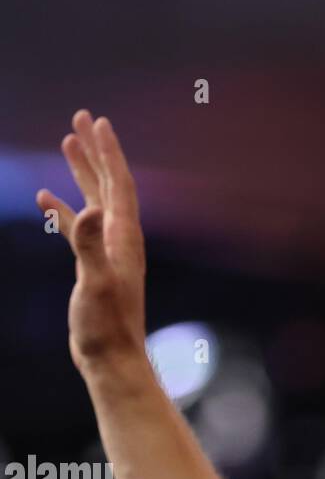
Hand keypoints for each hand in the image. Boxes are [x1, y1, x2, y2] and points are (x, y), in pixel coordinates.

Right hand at [37, 111, 146, 371]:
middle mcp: (120, 241)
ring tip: (67, 143)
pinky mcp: (93, 268)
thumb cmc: (105, 327)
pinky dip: (64, 210)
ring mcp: (108, 254)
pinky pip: (78, 229)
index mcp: (124, 238)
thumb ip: (90, 245)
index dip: (108, 151)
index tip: (96, 120)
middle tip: (82, 117)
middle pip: (109, 184)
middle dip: (95, 151)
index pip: (119, 184)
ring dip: (81, 173)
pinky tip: (46, 200)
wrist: (111, 361)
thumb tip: (91, 210)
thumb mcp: (94, 283)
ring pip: (94, 201)